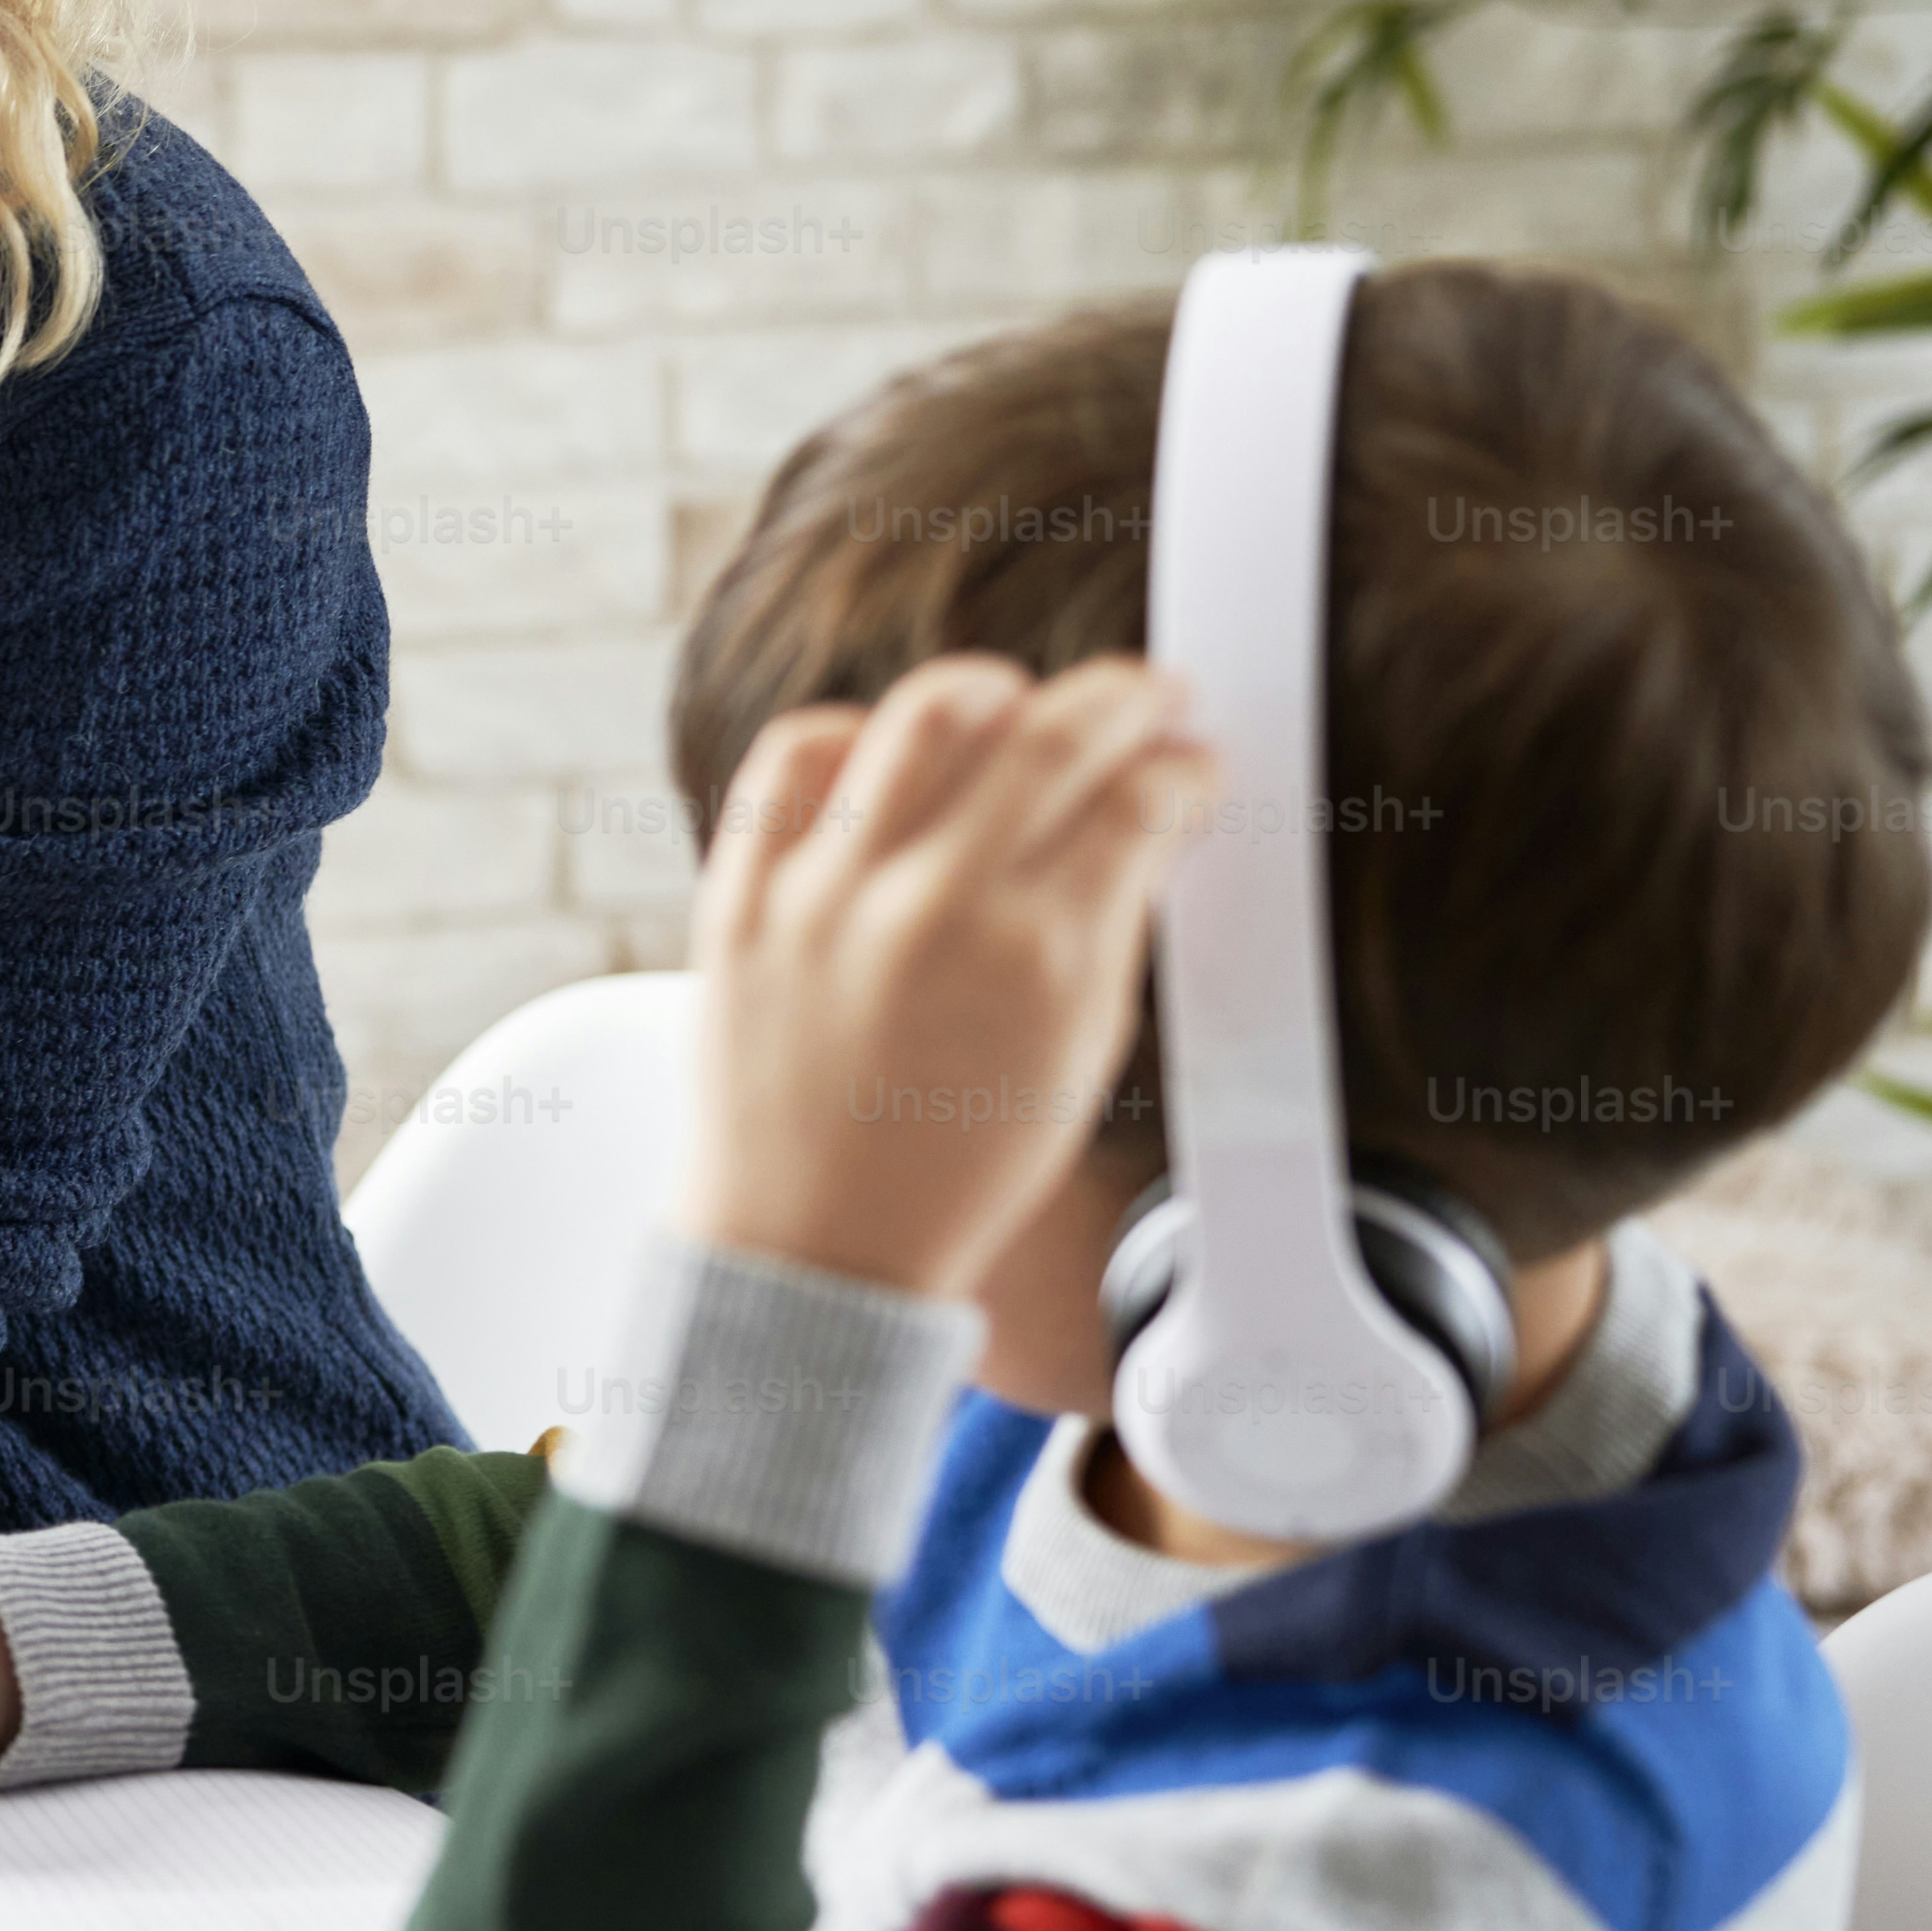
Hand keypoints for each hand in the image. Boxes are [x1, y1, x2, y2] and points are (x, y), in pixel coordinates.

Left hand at [681, 652, 1214, 1302]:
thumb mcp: (1081, 1053)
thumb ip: (1116, 921)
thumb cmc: (957, 1162)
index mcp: (1037, 959)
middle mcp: (931, 909)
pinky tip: (896, 758)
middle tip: (1151, 699)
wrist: (813, 1240)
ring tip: (1029, 707)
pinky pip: (797, 755)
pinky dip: (858, 734)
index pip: (1141, 802)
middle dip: (1125, 699)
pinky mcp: (740, 892)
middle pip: (1053, 734)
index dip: (1185, 769)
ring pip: (930, 714)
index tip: (1191, 765)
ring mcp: (824, 893)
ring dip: (1002, 690)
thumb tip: (1151, 813)